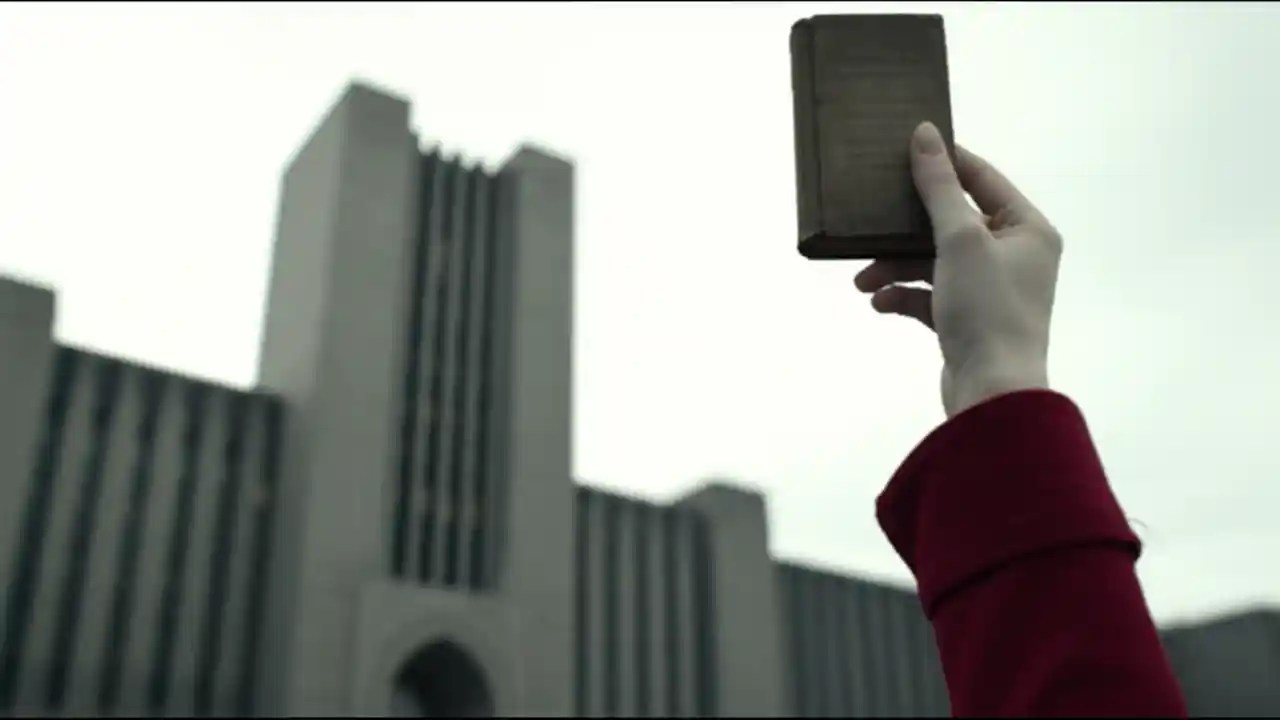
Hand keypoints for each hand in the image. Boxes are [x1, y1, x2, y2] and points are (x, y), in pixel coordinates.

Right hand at [854, 122, 1062, 417]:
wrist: (992, 392)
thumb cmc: (988, 310)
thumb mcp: (959, 239)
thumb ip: (939, 187)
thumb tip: (925, 135)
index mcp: (1028, 230)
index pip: (984, 179)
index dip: (945, 163)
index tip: (904, 152)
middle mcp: (1016, 257)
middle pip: (952, 223)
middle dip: (905, 231)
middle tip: (870, 225)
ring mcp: (992, 291)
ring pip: (935, 262)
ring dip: (896, 267)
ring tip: (863, 281)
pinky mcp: (968, 322)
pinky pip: (930, 297)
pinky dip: (904, 296)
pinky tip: (880, 303)